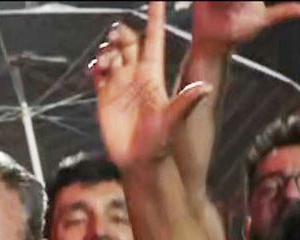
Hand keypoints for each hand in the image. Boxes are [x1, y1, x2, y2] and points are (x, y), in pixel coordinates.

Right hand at [90, 2, 212, 169]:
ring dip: (107, 51)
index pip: (154, 39)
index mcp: (153, 75)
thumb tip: (205, 88)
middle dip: (122, 34)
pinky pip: (98, 74)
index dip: (155, 17)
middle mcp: (137, 76)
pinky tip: (95, 70)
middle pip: (129, 43)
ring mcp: (120, 86)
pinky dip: (95, 68)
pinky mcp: (106, 97)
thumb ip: (186, 102)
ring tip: (106, 61)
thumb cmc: (160, 143)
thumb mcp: (174, 120)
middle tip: (116, 36)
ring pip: (112, 56)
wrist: (139, 162)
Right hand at [190, 1, 299, 51]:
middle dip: (236, 3)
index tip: (244, 6)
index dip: (247, 1)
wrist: (215, 43)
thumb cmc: (238, 31)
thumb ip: (284, 12)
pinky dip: (215, 2)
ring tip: (225, 7)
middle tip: (235, 7)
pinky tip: (215, 4)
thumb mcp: (263, 20)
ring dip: (227, 3)